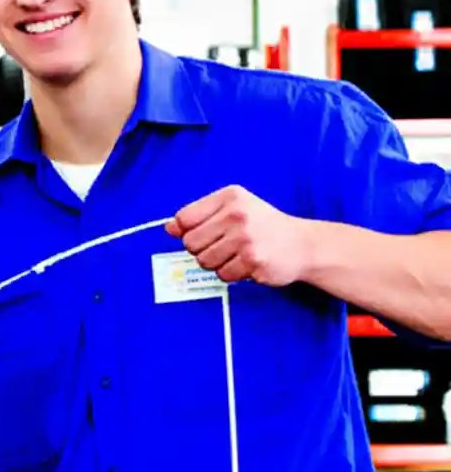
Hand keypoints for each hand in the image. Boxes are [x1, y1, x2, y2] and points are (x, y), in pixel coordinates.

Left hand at [165, 185, 312, 285]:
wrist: (302, 244)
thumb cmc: (263, 226)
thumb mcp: (233, 210)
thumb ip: (199, 217)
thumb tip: (169, 227)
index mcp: (230, 197)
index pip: (184, 218)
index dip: (188, 231)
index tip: (204, 233)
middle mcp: (237, 214)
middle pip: (190, 243)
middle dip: (203, 250)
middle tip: (225, 246)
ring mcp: (246, 238)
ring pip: (204, 261)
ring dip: (217, 263)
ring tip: (237, 254)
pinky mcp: (254, 260)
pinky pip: (223, 275)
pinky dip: (232, 273)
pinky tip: (248, 263)